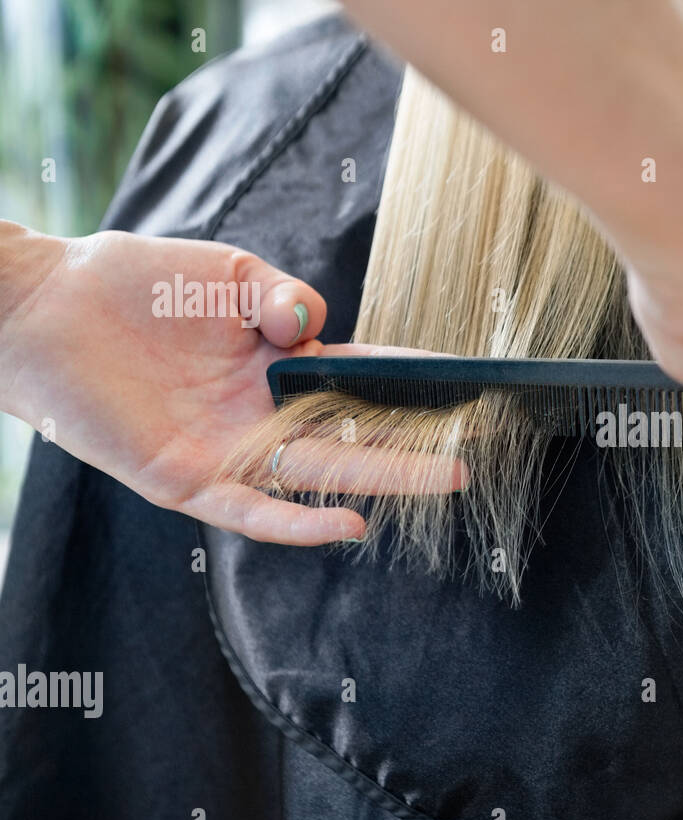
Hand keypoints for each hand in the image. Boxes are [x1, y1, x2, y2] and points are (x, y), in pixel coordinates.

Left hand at [0, 226, 464, 544]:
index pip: (364, 374)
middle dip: (419, 441)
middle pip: (357, 433)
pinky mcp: (188, 478)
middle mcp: (265, 412)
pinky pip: (252, 510)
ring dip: (383, 479)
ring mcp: (230, 449)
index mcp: (282, 362)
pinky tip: (346, 526)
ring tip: (444, 477)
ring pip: (320, 474)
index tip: (469, 386)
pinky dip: (297, 524)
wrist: (45, 306)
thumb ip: (280, 295)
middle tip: (478, 446)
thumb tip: (317, 328)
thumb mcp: (227, 271)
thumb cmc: (132, 282)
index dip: (416, 380)